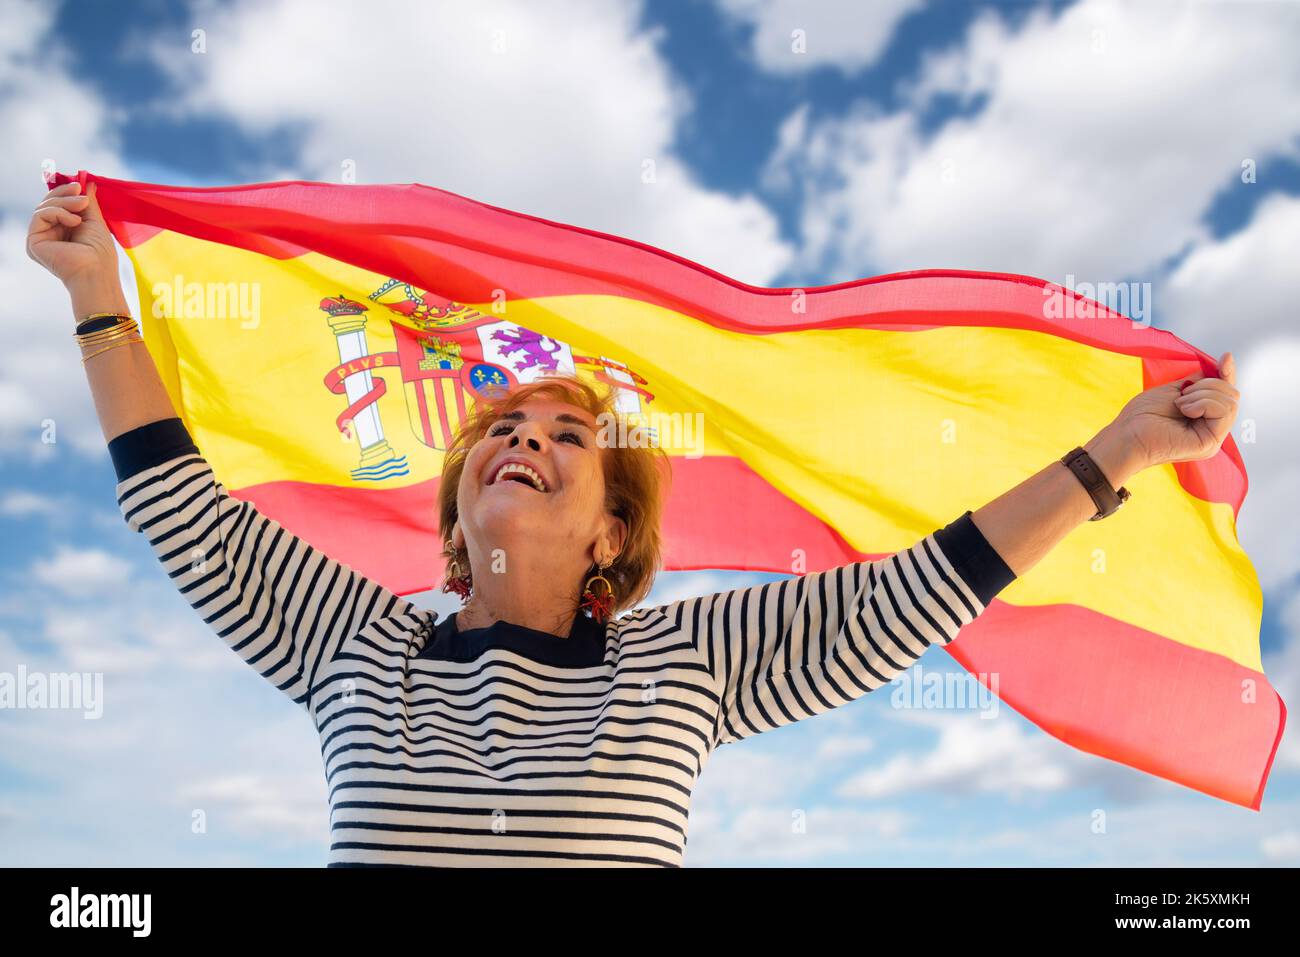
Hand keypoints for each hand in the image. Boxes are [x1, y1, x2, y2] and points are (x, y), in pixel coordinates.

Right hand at [26, 180, 119, 289]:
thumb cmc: (100, 253)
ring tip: (82, 206)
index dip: (66, 192)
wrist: (97, 271)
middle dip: (64, 194)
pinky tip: (74, 221)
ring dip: (64, 202)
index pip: (58, 204)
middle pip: (48, 203)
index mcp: (65, 230)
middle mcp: (51, 234)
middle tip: (80, 192)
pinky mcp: (34, 241)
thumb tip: (87, 183)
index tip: (80, 186)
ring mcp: (42, 238)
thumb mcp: (95, 221)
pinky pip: (40, 215)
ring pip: (44, 207)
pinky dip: (57, 212)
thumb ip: (88, 203)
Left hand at [1110, 352, 1239, 469]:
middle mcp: (1212, 428)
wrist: (1127, 435)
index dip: (1228, 372)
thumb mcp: (1175, 390)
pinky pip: (1224, 411)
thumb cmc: (1142, 416)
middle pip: (1232, 394)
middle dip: (1207, 385)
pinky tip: (1184, 410)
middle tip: (1181, 396)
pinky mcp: (1210, 442)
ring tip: (1179, 405)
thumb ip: (1198, 382)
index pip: (1227, 392)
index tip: (1226, 357)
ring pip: (1230, 401)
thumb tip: (1218, 366)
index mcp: (1204, 418)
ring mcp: (1213, 437)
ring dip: (1201, 394)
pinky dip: (1203, 403)